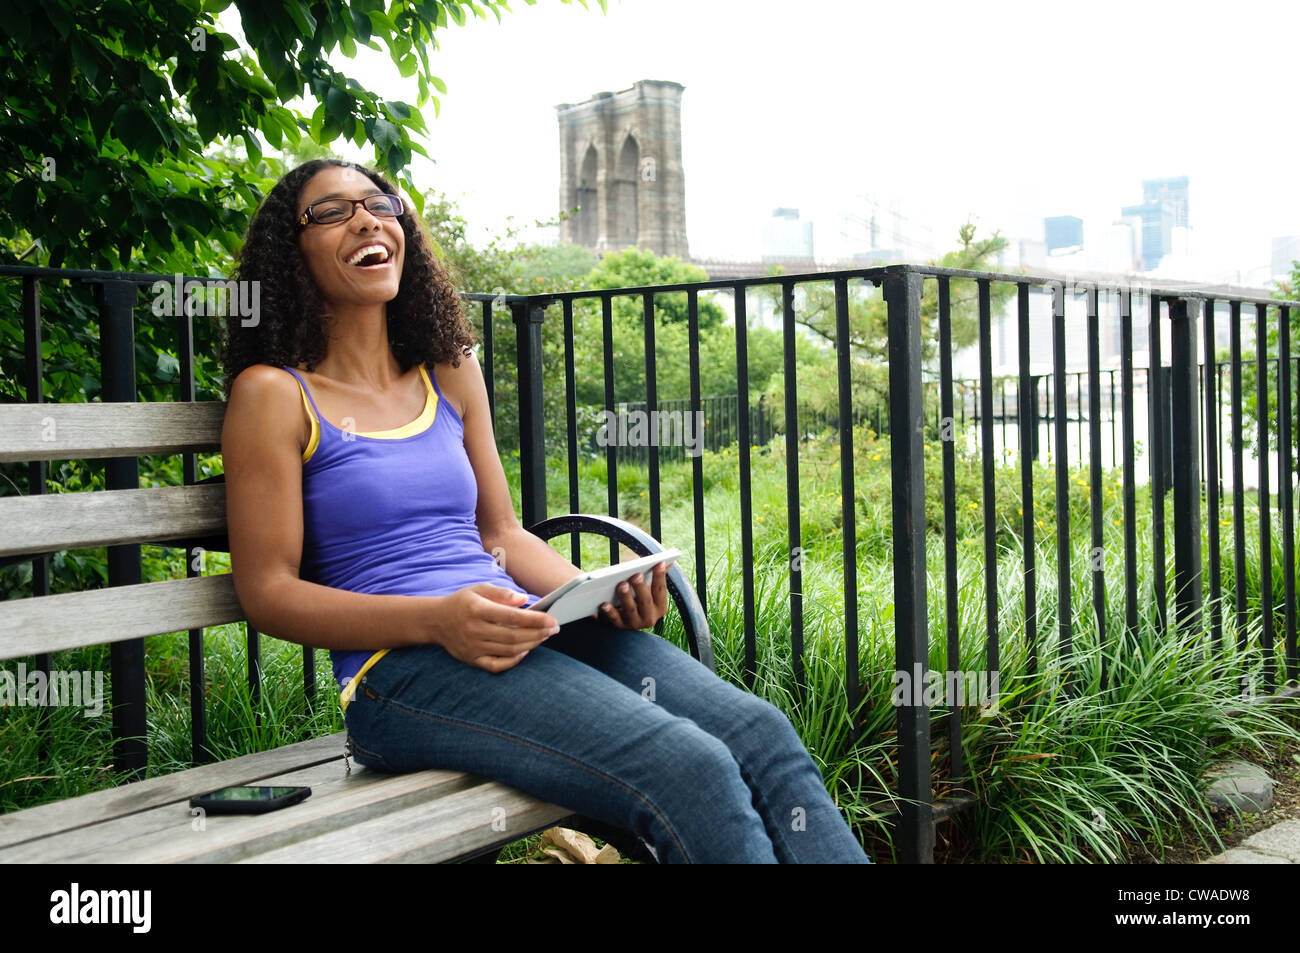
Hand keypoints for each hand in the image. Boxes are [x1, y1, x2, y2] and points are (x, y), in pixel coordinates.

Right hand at [431, 583, 558, 672]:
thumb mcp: (479, 588)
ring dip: (530, 645)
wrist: (435, 621)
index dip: (535, 620)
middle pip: (513, 636)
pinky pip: (496, 665)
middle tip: (553, 629)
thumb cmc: (463, 602)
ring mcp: (472, 647)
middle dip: (538, 633)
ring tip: (543, 637)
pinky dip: (513, 661)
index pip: (512, 617)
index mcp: (477, 609)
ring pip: (508, 650)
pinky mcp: (471, 660)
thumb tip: (524, 600)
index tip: (552, 620)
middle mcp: (474, 630)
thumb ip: (502, 593)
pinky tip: (524, 651)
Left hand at [598, 561, 668, 630]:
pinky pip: (614, 619)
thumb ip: (658, 577)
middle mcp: (650, 618)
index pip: (661, 590)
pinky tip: (604, 603)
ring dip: (626, 598)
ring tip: (622, 585)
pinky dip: (609, 612)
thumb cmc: (641, 598)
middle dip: (641, 588)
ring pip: (630, 611)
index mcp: (660, 607)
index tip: (659, 563)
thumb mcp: (651, 591)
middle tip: (636, 575)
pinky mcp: (621, 626)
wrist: (630, 620)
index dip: (660, 576)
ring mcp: (635, 623)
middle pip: (645, 601)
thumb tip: (669, 561)